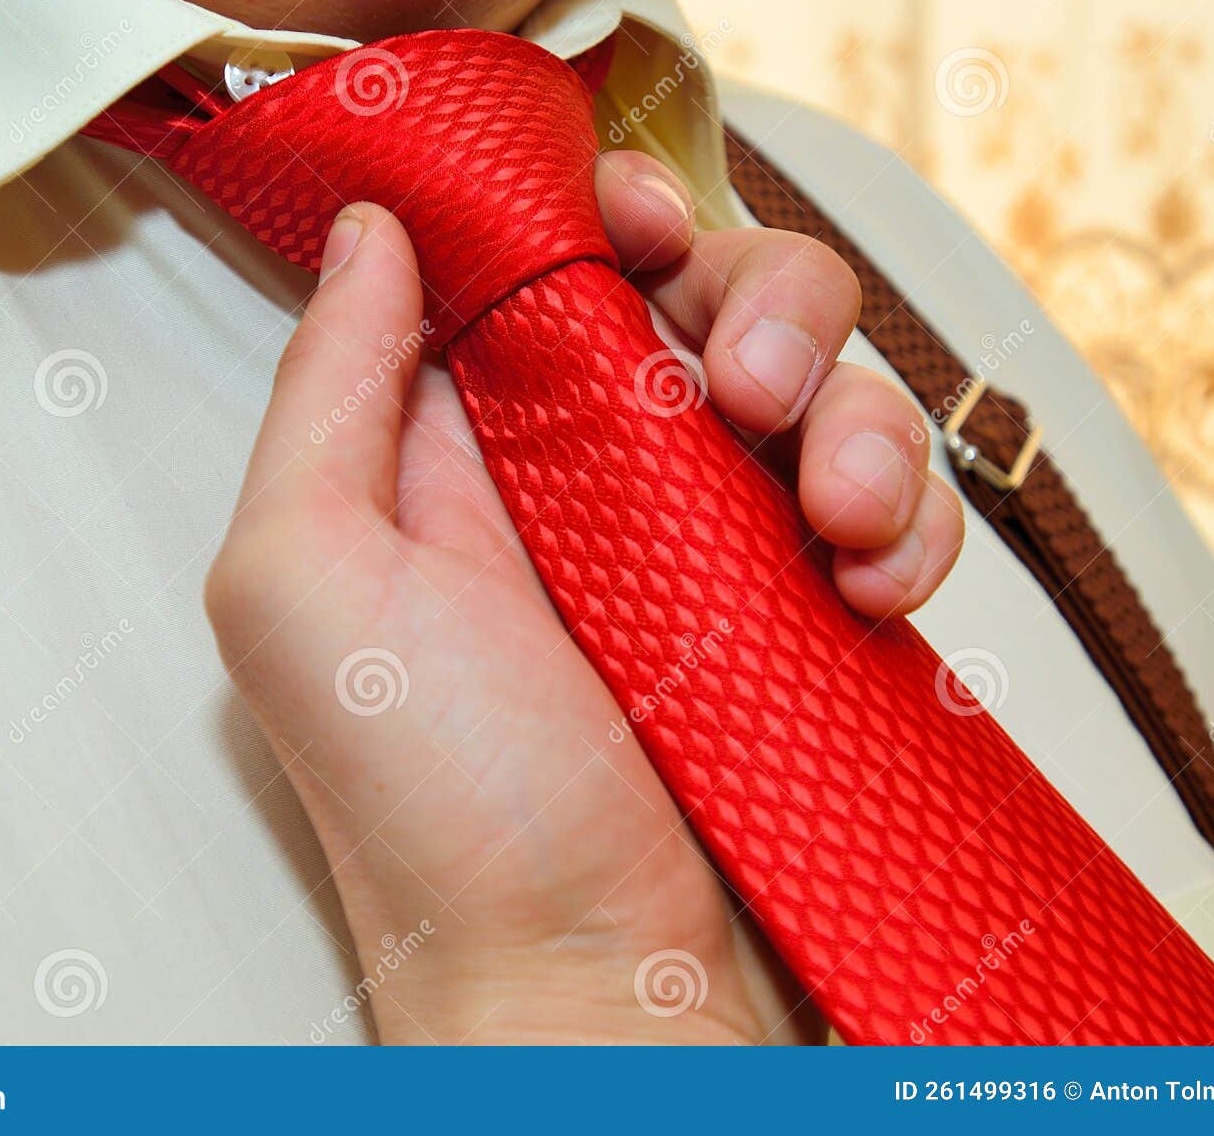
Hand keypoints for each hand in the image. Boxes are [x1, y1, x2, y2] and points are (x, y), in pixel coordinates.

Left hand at [205, 153, 963, 1043]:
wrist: (593, 991)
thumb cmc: (440, 812)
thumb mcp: (305, 582)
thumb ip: (324, 390)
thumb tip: (373, 233)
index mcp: (462, 452)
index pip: (551, 269)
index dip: (607, 221)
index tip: (642, 229)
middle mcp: (586, 484)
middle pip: (707, 301)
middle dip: (760, 301)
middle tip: (750, 388)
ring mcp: (708, 550)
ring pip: (819, 389)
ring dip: (856, 415)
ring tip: (839, 512)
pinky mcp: (805, 616)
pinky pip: (891, 507)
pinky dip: (909, 517)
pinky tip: (872, 582)